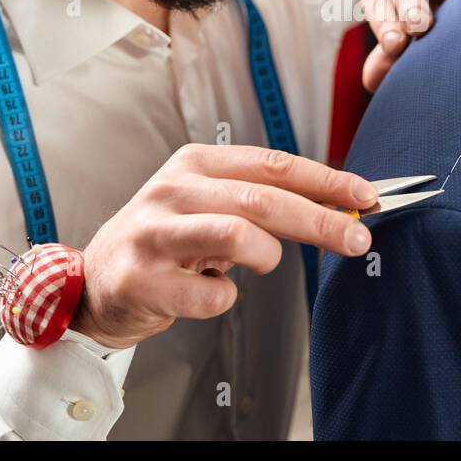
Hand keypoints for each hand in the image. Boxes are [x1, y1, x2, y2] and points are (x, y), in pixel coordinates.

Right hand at [70, 144, 378, 348]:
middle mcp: (173, 189)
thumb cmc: (167, 240)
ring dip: (267, 255)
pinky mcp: (141, 278)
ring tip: (263, 262)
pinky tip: (211, 290)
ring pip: (237, 234)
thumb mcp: (210, 204)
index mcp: (197, 163)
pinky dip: (224, 297)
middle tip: (357, 239)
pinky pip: (210, 294)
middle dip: (321, 220)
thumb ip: (263, 200)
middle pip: (264, 200)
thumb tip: (340, 206)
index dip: (326, 180)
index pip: (275, 164)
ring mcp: (154, 232)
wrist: (94, 281)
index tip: (366, 196)